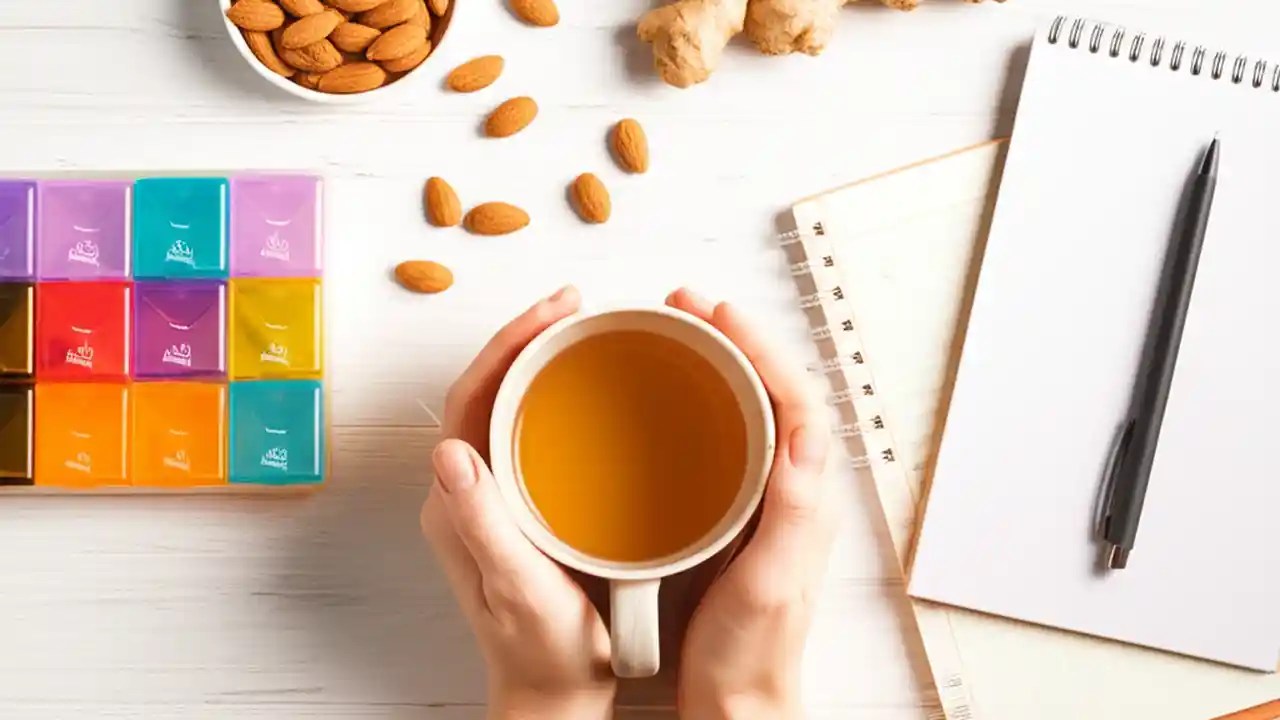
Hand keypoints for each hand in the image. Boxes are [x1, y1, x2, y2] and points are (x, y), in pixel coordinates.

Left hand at [421, 286, 615, 719]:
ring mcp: (493, 495)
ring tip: (582, 328)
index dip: (507, 346)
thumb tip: (448, 451)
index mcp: (455, 502)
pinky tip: (589, 387)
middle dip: (525, 337)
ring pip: (509, 405)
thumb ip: (483, 525)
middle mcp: (466, 490)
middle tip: (575, 304)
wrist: (556, 691)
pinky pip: (530, 430)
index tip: (553, 311)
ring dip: (539, 360)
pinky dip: (556, 395)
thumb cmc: (544, 651)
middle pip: (487, 389)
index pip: (470, 399)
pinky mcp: (522, 503)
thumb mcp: (517, 590)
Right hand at [668, 289, 836, 719]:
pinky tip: (673, 399)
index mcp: (807, 494)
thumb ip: (792, 509)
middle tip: (688, 306)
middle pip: (774, 389)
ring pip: (752, 407)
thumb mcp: (771, 580)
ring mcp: (765, 498)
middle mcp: (793, 488)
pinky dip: (704, 402)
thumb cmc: (751, 650)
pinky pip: (730, 437)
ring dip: (721, 361)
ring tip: (679, 332)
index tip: (716, 314)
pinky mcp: (737, 512)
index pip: (795, 396)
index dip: (758, 346)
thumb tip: (805, 430)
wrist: (736, 698)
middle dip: (736, 338)